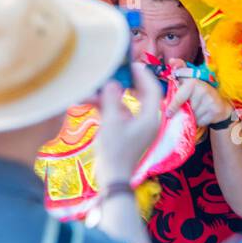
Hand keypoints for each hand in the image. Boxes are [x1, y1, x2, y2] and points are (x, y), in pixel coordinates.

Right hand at [95, 61, 161, 185]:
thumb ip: (112, 100)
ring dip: (110, 96)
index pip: (152, 90)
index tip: (132, 63)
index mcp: (151, 118)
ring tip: (92, 89)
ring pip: (127, 104)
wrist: (112, 179)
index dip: (143, 75)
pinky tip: (89, 101)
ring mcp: (137, 128)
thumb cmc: (115, 152)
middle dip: (128, 82)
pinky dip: (106, 107)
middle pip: (142, 95)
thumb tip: (112, 83)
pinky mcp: (127, 133)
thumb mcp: (111, 122)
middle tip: (117, 70)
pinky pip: (119, 114)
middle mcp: (147, 121)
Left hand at [167, 72, 231, 127]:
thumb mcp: (190, 78)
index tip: (168, 113)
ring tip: (197, 110)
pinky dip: (200, 120)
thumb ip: (180, 70)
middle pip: (186, 108)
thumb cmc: (201, 91)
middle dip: (185, 111)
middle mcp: (203, 89)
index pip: (180, 97)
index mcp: (193, 82)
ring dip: (193, 116)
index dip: (173, 105)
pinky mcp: (216, 110)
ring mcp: (210, 100)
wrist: (221, 102)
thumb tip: (171, 60)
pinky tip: (204, 114)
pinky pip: (201, 121)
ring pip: (194, 115)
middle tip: (188, 108)